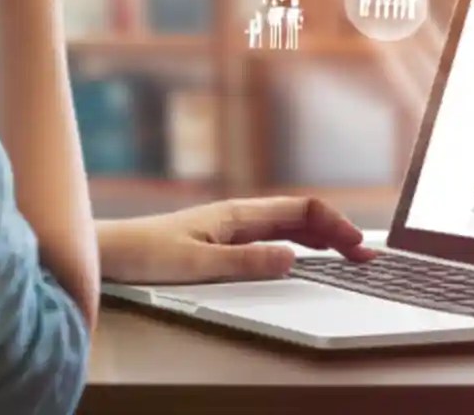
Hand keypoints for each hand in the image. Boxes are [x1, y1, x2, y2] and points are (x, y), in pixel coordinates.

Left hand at [97, 198, 377, 284]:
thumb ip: (244, 262)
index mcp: (238, 214)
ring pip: (289, 223)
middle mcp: (239, 215)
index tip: (356, 246)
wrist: (108, 251)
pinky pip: (273, 234)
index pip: (301, 209)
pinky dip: (300, 241)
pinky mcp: (223, 239)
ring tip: (347, 253)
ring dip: (321, 235)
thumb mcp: (195, 265)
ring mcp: (232, 225)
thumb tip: (291, 258)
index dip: (334, 224)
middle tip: (365, 254)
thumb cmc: (143, 254)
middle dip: (337, 230)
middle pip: (301, 215)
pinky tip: (305, 254)